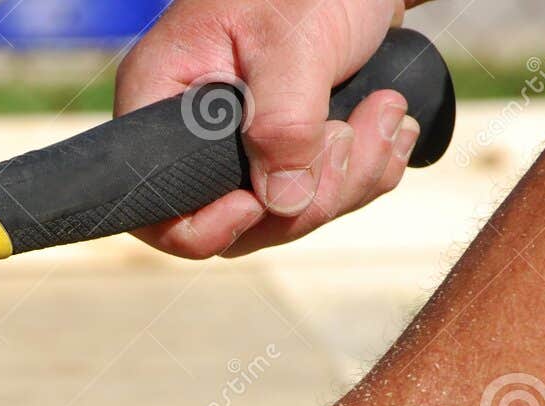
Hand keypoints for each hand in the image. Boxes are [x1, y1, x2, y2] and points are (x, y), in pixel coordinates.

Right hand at [115, 0, 425, 257]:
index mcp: (161, 101)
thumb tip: (282, 203)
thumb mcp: (294, 43)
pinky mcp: (288, 153)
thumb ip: (283, 124)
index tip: (262, 196)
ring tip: (384, 109)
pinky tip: (388, 122)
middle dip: (308, 195)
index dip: (208, 224)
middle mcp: (192, 137)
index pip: (157, 205)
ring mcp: (243, 150)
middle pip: (235, 223)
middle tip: (351, 132)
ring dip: (350, 176)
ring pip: (286, 214)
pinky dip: (367, 170)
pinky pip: (321, 197)